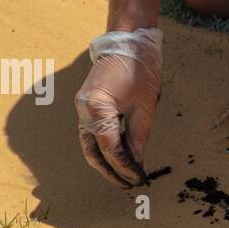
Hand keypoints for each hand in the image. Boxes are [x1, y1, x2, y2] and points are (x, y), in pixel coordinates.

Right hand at [75, 28, 162, 187]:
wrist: (128, 42)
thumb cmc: (139, 68)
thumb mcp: (145, 106)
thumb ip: (139, 136)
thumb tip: (138, 163)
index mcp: (97, 107)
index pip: (110, 148)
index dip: (125, 167)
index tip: (139, 179)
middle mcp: (84, 109)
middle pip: (93, 151)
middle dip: (110, 171)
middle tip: (128, 185)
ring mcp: (83, 107)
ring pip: (89, 145)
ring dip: (105, 163)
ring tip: (123, 177)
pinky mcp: (88, 105)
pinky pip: (93, 134)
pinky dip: (104, 148)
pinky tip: (119, 158)